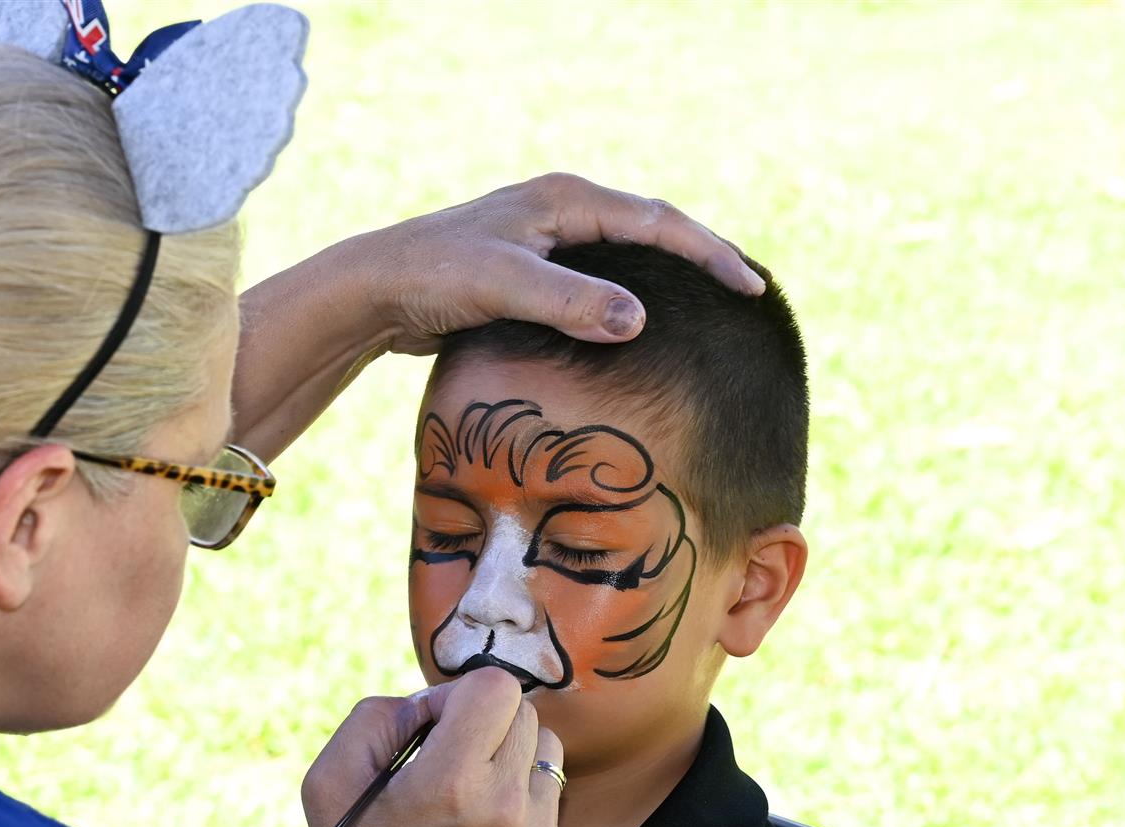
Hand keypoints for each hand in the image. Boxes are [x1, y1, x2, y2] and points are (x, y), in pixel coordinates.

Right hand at [300, 669, 568, 826]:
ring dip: (510, 756)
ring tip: (470, 792)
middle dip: (485, 722)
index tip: (434, 728)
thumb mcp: (328, 784)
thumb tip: (432, 701)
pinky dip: (520, 798)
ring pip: (546, 748)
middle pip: (524, 712)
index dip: (458, 696)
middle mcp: (504, 806)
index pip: (495, 686)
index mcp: (449, 782)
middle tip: (447, 759)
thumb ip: (376, 718)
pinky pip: (549, 795)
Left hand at [356, 172, 766, 354]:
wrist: (374, 287)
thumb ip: (569, 301)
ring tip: (710, 306)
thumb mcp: (504, 287)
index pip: (660, 224)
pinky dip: (630, 295)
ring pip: (627, 254)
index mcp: (566, 200)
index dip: (710, 255)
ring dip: (668, 276)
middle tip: (748, 293)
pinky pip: (598, 278)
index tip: (750, 289)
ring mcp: (547, 237)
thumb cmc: (433, 277)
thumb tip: (638, 320)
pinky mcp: (530, 268)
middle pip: (653, 230)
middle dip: (702, 258)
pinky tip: (639, 327)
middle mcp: (562, 209)